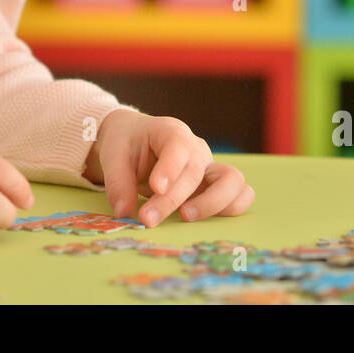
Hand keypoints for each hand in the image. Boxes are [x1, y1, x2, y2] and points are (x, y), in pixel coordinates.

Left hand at [83, 109, 254, 226]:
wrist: (137, 141)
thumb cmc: (127, 145)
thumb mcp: (113, 156)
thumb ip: (118, 184)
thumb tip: (124, 213)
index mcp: (171, 132)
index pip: (178, 145)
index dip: (170, 167)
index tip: (155, 188)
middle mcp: (197, 149)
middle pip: (196, 172)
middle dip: (173, 199)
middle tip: (148, 218)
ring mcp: (210, 168)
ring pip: (233, 181)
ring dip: (214, 203)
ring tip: (185, 217)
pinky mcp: (216, 187)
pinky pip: (240, 195)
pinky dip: (229, 209)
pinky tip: (202, 220)